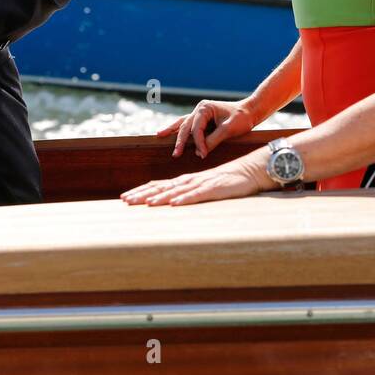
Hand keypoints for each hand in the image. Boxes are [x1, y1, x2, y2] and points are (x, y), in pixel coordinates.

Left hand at [120, 155, 273, 205]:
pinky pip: (197, 195)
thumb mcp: (206, 188)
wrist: (250, 170)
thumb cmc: (229, 181)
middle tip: (124, 201)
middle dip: (142, 194)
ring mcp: (202, 184)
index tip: (124, 198)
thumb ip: (191, 193)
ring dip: (159, 197)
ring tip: (143, 203)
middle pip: (162, 187)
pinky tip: (174, 204)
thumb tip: (174, 202)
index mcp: (187, 181)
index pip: (158, 185)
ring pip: (176, 191)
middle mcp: (190, 180)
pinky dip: (184, 199)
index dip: (141, 191)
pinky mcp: (215, 189)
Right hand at [158, 98, 255, 157]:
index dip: (198, 142)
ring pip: (182, 124)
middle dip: (180, 141)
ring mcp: (199, 113)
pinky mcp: (201, 119)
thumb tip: (201, 152)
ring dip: (173, 132)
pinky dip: (177, 129)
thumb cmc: (241, 118)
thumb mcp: (229, 129)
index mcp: (205, 108)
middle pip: (186, 126)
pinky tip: (165, 133)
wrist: (250, 111)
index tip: (203, 154)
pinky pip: (187, 125)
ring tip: (159, 136)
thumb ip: (214, 139)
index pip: (196, 128)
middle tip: (176, 154)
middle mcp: (199, 109)